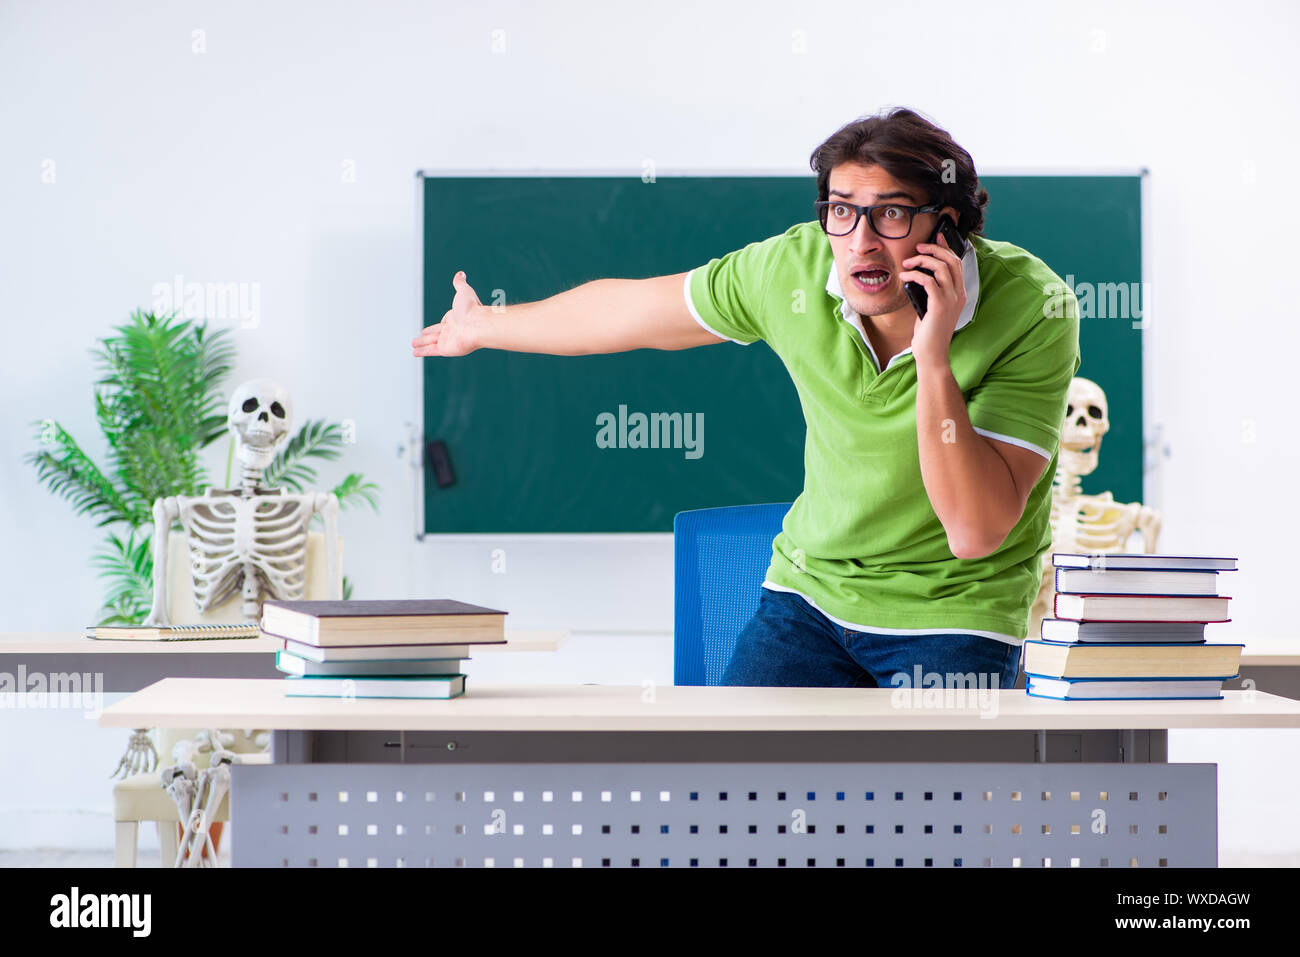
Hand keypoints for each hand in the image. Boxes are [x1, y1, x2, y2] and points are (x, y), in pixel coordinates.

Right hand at [411, 271, 486, 356]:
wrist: (478, 324)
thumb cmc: (472, 308)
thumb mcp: (463, 291)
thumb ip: (459, 283)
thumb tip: (460, 274)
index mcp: (455, 319)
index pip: (443, 323)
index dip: (436, 325)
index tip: (431, 328)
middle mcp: (452, 330)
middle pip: (436, 333)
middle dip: (427, 336)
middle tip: (420, 337)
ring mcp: (448, 341)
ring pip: (431, 343)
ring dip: (422, 344)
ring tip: (414, 346)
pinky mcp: (445, 349)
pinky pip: (431, 350)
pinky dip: (422, 352)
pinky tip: (415, 353)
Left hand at [899, 231, 965, 369]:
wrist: (932, 354)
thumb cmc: (929, 332)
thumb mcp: (931, 307)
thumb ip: (931, 292)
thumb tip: (919, 275)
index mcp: (959, 293)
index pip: (957, 263)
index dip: (947, 247)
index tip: (936, 236)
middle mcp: (958, 294)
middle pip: (951, 260)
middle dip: (934, 249)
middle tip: (918, 247)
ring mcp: (950, 300)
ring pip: (940, 267)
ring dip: (921, 260)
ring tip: (907, 263)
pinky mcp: (939, 305)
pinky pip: (928, 281)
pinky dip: (914, 275)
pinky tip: (904, 277)